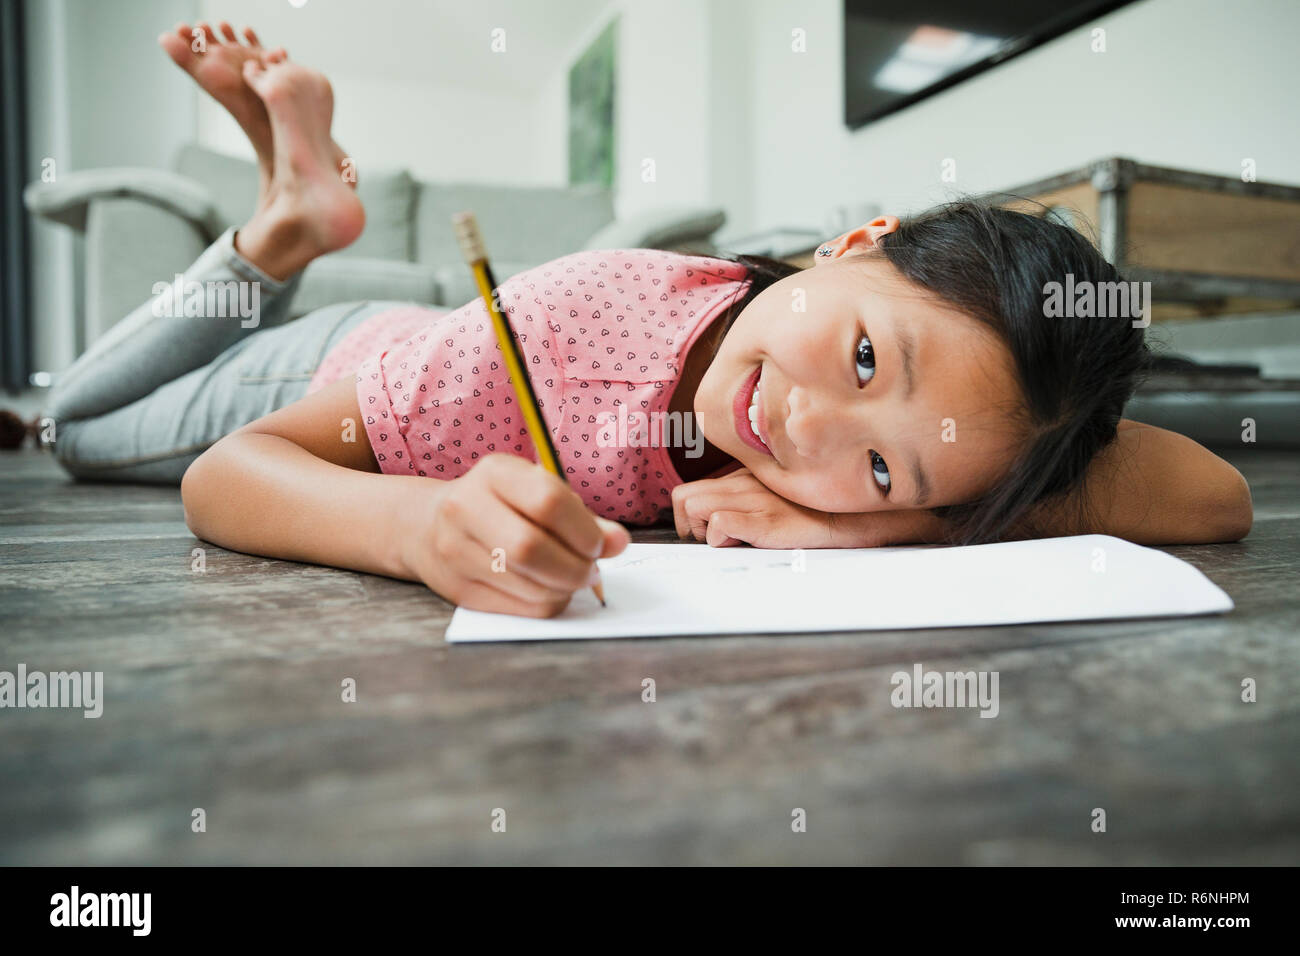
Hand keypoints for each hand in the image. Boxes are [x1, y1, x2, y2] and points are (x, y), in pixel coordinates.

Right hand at [401, 454, 629, 616]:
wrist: (427, 526)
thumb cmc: (500, 505)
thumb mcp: (535, 492)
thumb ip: (581, 516)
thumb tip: (618, 542)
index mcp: (494, 473)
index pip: (548, 501)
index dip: (584, 530)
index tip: (600, 544)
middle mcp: (466, 507)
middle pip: (531, 547)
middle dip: (575, 567)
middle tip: (592, 571)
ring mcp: (455, 551)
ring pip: (526, 583)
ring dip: (565, 588)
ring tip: (573, 579)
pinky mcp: (457, 589)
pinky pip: (518, 607)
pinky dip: (547, 603)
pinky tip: (550, 590)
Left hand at [671, 466, 945, 548]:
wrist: (871, 515)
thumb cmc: (829, 513)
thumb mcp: (787, 499)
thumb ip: (756, 501)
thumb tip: (725, 523)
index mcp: (748, 476)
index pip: (691, 490)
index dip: (691, 517)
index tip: (707, 533)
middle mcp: (746, 482)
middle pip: (682, 497)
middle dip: (689, 526)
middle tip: (714, 541)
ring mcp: (756, 499)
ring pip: (693, 506)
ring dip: (702, 531)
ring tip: (729, 542)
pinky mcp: (769, 520)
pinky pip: (721, 523)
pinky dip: (721, 537)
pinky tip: (742, 544)